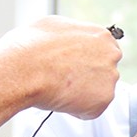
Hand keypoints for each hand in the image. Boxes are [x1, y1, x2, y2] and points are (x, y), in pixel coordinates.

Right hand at [0, 16, 122, 136]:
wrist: (25, 70)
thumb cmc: (31, 48)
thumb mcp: (52, 26)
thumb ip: (70, 35)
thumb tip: (66, 40)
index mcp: (101, 35)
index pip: (103, 51)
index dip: (86, 61)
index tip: (75, 67)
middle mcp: (111, 55)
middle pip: (104, 71)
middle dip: (87, 77)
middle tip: (66, 79)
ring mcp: (110, 79)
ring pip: (98, 91)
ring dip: (83, 93)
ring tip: (59, 88)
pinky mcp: (103, 100)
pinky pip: (91, 110)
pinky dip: (77, 110)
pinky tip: (61, 99)